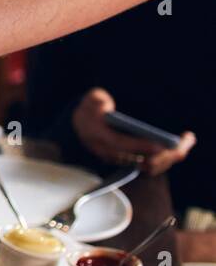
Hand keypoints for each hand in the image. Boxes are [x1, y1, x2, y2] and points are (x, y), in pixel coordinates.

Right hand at [71, 88, 194, 174]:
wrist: (81, 124)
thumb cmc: (92, 107)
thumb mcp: (93, 99)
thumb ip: (97, 100)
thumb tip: (105, 106)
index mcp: (97, 135)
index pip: (120, 144)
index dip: (141, 146)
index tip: (160, 145)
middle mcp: (107, 152)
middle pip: (139, 159)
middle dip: (163, 153)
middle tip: (183, 142)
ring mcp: (117, 159)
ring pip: (147, 166)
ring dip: (168, 157)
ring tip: (185, 143)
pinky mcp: (127, 162)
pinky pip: (149, 166)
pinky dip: (165, 160)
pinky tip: (178, 148)